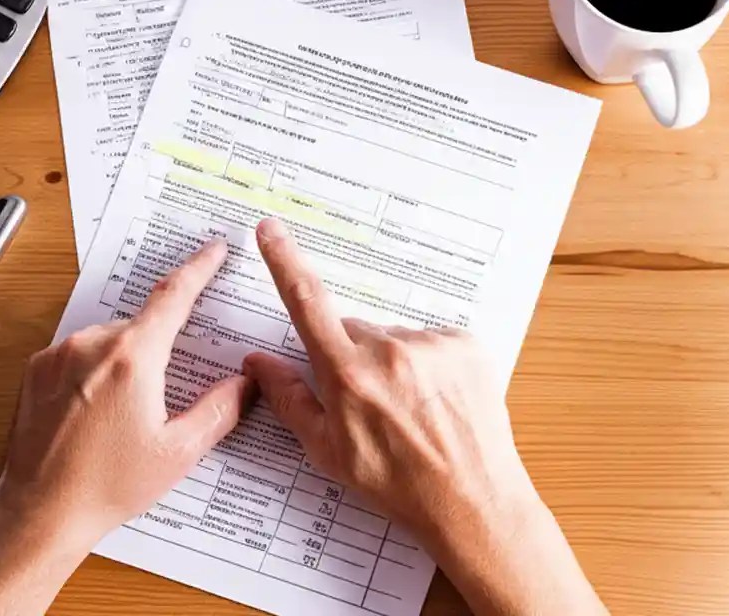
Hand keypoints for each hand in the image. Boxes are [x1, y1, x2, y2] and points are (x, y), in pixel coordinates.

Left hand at [0, 238, 256, 615]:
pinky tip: (98, 415)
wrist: (41, 512)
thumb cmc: (107, 486)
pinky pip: (78, 355)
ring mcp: (59, 355)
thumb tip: (245, 382)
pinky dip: (95, 373)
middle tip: (166, 394)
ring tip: (125, 418)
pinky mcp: (36, 369)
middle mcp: (93, 344)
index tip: (214, 250)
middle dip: (160, 350)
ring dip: (126, 363)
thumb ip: (220, 409)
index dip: (199, 268)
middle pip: (142, 325)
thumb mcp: (179, 452)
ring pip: (110, 341)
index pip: (174, 295)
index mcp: (133, 358)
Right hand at [244, 218, 605, 615]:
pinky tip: (434, 401)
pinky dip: (428, 364)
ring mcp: (431, 345)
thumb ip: (290, 398)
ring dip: (392, 362)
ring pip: (392, 338)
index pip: (306, 303)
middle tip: (367, 403)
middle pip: (351, 330)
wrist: (471, 500)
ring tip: (409, 410)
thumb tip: (257, 362)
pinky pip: (431, 341)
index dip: (284, 262)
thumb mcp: (328, 451)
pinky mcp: (465, 345)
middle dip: (349, 355)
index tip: (271, 229)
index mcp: (347, 375)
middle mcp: (389, 351)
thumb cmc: (396, 484)